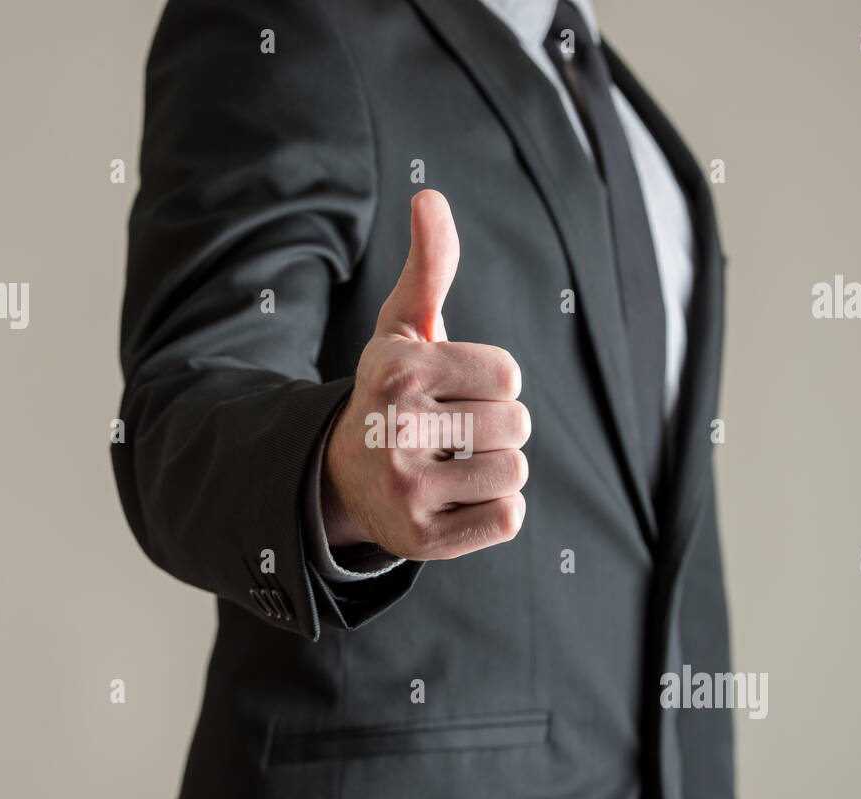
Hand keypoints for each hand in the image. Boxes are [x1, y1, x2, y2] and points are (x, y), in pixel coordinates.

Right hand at [321, 189, 529, 560]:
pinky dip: (495, 511)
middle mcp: (395, 429)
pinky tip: (456, 500)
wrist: (343, 478)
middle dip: (497, 427)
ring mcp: (406, 490)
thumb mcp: (403, 329)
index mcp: (397, 370)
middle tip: (455, 433)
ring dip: (496, 468)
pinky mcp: (422, 540)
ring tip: (454, 465)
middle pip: (517, 425)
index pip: (509, 376)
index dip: (494, 383)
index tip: (456, 390)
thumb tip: (429, 195)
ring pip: (514, 472)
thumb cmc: (394, 393)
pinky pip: (508, 518)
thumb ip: (429, 267)